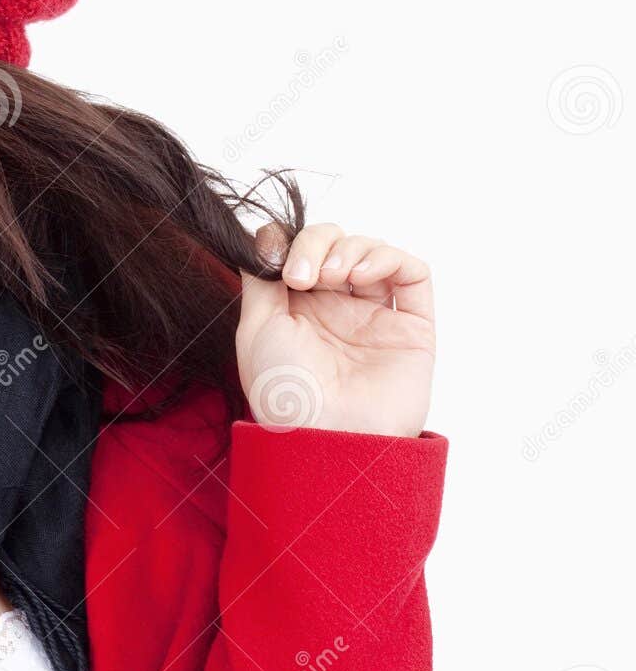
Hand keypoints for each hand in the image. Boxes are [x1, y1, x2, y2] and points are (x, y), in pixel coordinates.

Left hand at [236, 222, 434, 438]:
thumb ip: (261, 279)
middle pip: (337, 244)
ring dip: (351, 248)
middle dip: (318, 242)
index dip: (292, 243)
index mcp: (298, 310)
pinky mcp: (411, 328)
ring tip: (332, 277)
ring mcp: (375, 317)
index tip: (279, 266)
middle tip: (303, 277)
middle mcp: (337, 310)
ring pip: (373, 252)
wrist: (326, 434)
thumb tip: (266, 236)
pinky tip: (361, 276)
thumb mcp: (257, 329)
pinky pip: (413, 274)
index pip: (302, 251)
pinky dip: (389, 258)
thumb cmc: (286, 391)